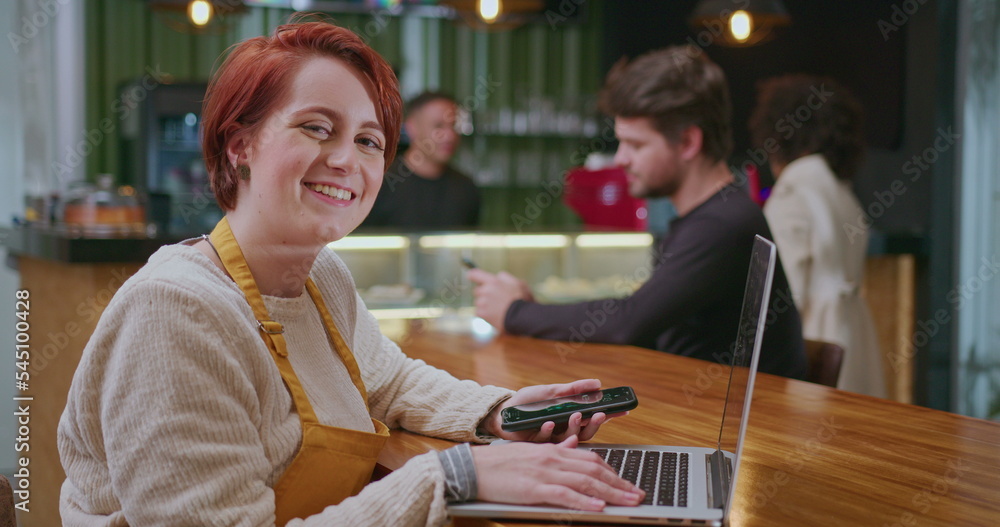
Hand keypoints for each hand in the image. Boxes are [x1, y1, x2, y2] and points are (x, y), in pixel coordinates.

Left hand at [467, 268, 533, 331]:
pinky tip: (495, 315)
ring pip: (478, 302)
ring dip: (484, 305)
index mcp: (493, 281)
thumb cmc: (522, 300)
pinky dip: (485, 314)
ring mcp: (482, 303)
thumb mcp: (518, 283)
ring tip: (497, 309)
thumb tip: (498, 276)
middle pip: (477, 290)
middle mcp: (485, 291)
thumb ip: (505, 277)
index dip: (472, 275)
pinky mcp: (481, 314)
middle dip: (483, 294)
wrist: (522, 318)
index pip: (475, 274)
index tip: (470, 276)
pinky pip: (478, 312)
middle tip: (495, 299)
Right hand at [472, 435, 644, 510]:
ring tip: (629, 502)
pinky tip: (598, 507)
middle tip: (638, 495)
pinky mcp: (534, 488)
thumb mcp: (530, 453)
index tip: (627, 483)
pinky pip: (564, 495)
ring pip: (585, 482)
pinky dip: (583, 502)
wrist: (473, 468)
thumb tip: (572, 447)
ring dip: (612, 493)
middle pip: (594, 470)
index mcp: (552, 450)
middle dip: (620, 483)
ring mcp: (544, 473)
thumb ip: (552, 452)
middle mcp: (552, 458)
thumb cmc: (499, 464)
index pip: (591, 459)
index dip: (613, 471)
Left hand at [482, 379, 627, 442]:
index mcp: (569, 416)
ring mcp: (553, 439)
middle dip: (595, 424)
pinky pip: (549, 442)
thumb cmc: (527, 401)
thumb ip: (573, 389)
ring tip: (575, 414)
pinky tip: (547, 423)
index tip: (622, 409)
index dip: (609, 414)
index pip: (594, 417)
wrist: (503, 411)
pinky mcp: (539, 446)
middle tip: (599, 414)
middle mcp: (564, 429)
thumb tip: (596, 383)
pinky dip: (549, 431)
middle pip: (587, 432)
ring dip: (575, 428)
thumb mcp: (551, 391)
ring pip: (572, 439)